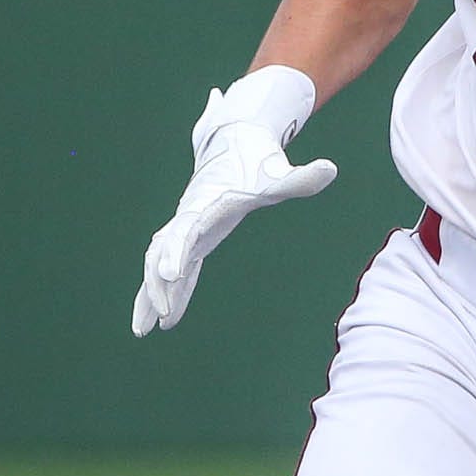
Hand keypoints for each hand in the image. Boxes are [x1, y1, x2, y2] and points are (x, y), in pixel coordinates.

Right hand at [132, 66, 335, 335]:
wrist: (236, 145)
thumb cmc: (259, 165)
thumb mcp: (280, 174)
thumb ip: (301, 178)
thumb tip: (331, 168)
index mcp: (205, 204)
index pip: (184, 230)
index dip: (175, 251)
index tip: (170, 273)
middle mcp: (189, 217)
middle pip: (162, 252)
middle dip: (157, 283)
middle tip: (160, 315)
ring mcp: (186, 229)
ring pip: (159, 264)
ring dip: (151, 295)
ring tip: (144, 330)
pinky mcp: (191, 239)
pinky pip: (174, 270)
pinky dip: (169, 293)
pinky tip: (167, 320)